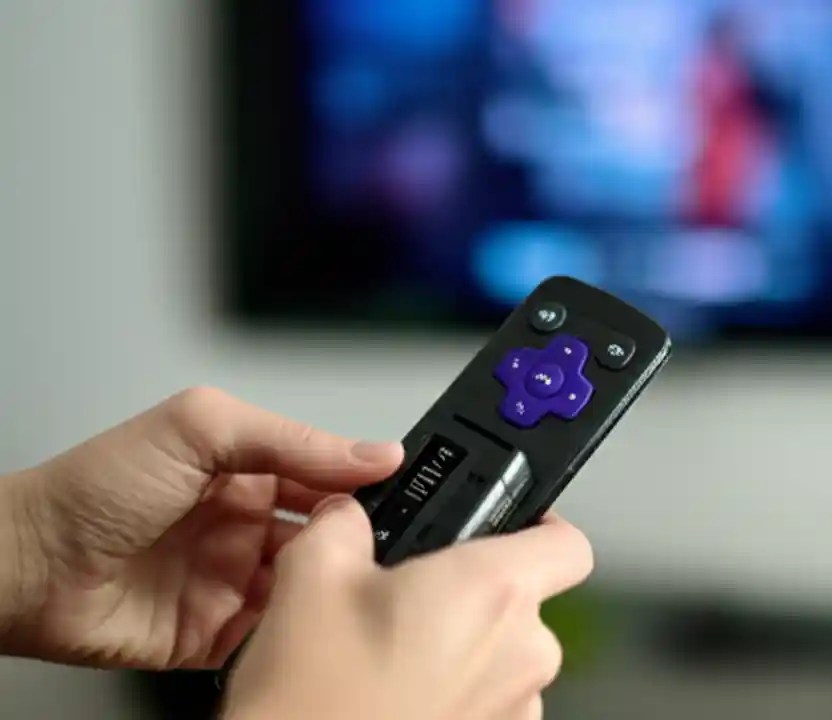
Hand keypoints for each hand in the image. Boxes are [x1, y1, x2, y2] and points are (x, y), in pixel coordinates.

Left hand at [0, 387, 403, 668]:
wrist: (29, 569)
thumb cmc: (92, 489)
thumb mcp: (199, 429)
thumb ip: (289, 438)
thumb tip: (371, 451)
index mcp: (248, 472)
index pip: (328, 475)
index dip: (364, 483)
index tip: (403, 489)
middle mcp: (246, 526)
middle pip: (329, 536)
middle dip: (356, 541)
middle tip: (374, 543)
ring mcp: (233, 581)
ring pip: (311, 589)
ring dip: (330, 587)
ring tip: (341, 581)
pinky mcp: (218, 634)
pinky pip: (275, 637)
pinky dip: (295, 632)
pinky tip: (304, 619)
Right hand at [221, 497, 592, 719]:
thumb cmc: (315, 699)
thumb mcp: (311, 576)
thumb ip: (345, 521)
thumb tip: (351, 513)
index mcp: (494, 590)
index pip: (569, 543)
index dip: (541, 524)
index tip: (507, 524)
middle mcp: (523, 651)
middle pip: (526, 601)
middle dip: (471, 593)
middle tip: (406, 599)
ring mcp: (516, 708)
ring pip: (505, 654)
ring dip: (463, 647)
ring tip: (392, 655)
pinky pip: (490, 700)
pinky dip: (456, 691)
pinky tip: (398, 693)